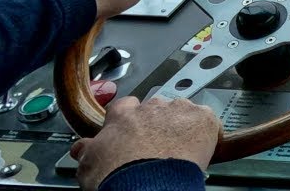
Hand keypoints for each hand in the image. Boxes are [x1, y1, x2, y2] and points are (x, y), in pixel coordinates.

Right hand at [71, 97, 218, 190]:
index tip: (134, 131)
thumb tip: (82, 148)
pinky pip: (207, 119)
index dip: (131, 119)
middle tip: (159, 145)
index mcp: (122, 116)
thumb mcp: (90, 164)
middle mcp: (150, 108)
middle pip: (156, 108)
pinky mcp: (202, 118)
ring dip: (182, 126)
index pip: (125, 107)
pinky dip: (207, 131)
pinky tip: (202, 146)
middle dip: (158, 123)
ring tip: (181, 149)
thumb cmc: (118, 176)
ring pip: (182, 111)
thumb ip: (88, 150)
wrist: (147, 183)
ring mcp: (178, 110)